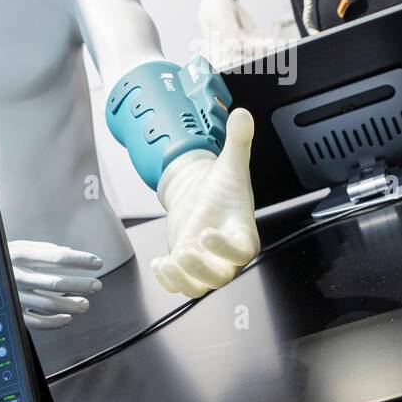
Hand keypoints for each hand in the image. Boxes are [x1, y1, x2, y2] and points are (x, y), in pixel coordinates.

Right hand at [7, 240, 102, 329]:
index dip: (80, 260)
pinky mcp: (13, 311)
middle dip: (80, 284)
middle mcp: (17, 274)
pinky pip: (35, 322)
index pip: (57, 257)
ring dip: (71, 305)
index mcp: (20, 254)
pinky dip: (54, 322)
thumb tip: (72, 253)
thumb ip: (45, 250)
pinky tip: (67, 318)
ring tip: (85, 304)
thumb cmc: (5, 257)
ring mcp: (14, 294)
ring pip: (48, 304)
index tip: (98, 262)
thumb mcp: (20, 246)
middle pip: (55, 282)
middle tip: (96, 286)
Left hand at [151, 109, 259, 297]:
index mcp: (242, 234)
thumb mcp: (229, 164)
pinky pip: (181, 286)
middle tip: (184, 253)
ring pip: (198, 286)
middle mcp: (225, 255)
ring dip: (181, 280)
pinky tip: (158, 264)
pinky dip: (168, 281)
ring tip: (167, 263)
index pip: (242, 251)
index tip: (208, 234)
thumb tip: (243, 115)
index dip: (226, 249)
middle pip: (220, 276)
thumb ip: (239, 142)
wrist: (202, 194)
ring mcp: (206, 264)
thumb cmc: (221, 186)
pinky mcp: (188, 268)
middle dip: (201, 270)